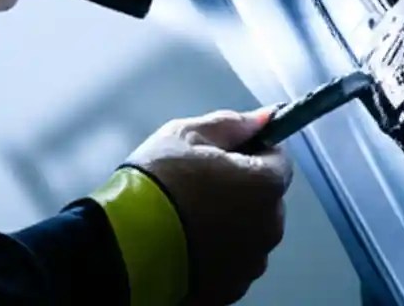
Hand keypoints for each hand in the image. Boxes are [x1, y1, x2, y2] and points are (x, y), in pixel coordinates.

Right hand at [127, 109, 292, 304]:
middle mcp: (268, 227)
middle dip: (243, 188)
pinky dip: (218, 250)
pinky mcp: (231, 286)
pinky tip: (188, 241)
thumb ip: (232, 124)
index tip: (226, 152)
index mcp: (264, 185)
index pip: (278, 158)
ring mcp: (250, 262)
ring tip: (190, 215)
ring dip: (232, 221)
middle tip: (201, 183)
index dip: (253, 150)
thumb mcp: (187, 135)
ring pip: (250, 231)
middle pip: (266, 198)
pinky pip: (233, 260)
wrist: (124, 244)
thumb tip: (264, 117)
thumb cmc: (157, 184)